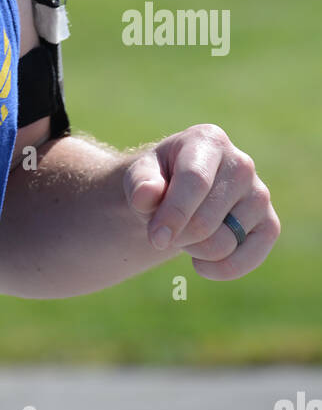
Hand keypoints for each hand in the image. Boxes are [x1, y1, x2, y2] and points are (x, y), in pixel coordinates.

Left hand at [122, 123, 279, 278]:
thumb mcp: (139, 176)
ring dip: (195, 249)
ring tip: (186, 229)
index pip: (195, 181)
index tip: (156, 239)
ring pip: (223, 245)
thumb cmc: (157, 180)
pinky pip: (248, 260)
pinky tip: (202, 260)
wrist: (177, 192)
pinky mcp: (269, 224)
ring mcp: (259, 194)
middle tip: (165, 226)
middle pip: (205, 222)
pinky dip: (220, 269)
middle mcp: (241, 164)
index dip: (173, 214)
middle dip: (177, 235)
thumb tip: (147, 197)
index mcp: (209, 140)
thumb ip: (140, 185)